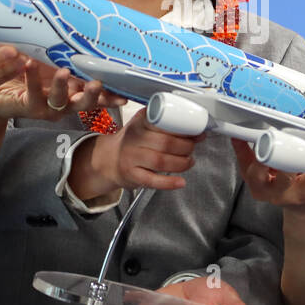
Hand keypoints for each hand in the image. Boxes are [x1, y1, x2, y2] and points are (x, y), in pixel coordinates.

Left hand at [0, 57, 124, 122]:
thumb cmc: (28, 75)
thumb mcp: (51, 63)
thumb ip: (66, 55)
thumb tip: (84, 32)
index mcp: (74, 93)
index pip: (96, 97)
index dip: (110, 98)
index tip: (124, 96)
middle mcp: (64, 104)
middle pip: (84, 104)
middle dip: (92, 95)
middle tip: (97, 84)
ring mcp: (47, 107)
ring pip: (60, 100)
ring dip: (63, 86)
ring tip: (64, 72)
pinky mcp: (28, 105)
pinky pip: (32, 91)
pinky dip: (31, 76)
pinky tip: (29, 62)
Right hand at [84, 108, 204, 192]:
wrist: (109, 160)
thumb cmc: (132, 142)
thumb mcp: (142, 125)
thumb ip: (162, 122)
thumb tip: (192, 124)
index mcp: (139, 123)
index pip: (163, 122)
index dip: (183, 128)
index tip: (196, 132)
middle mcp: (134, 139)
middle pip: (165, 143)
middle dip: (185, 146)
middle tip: (193, 147)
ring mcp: (131, 158)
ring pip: (161, 161)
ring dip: (181, 163)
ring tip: (189, 161)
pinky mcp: (132, 175)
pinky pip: (152, 180)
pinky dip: (169, 182)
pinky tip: (180, 182)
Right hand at [231, 139, 304, 207]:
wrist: (301, 206)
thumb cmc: (282, 182)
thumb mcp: (263, 169)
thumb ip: (253, 152)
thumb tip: (244, 132)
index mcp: (252, 178)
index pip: (243, 160)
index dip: (241, 145)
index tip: (241, 132)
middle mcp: (264, 189)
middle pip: (258, 172)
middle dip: (264, 155)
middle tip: (270, 140)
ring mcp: (283, 194)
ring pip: (284, 175)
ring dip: (293, 159)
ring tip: (301, 147)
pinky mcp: (302, 194)